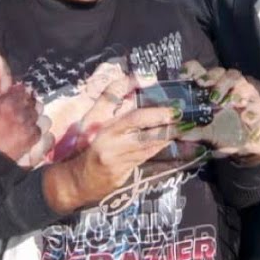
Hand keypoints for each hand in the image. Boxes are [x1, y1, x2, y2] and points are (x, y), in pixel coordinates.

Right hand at [0, 51, 46, 164]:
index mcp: (10, 101)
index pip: (25, 90)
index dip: (21, 97)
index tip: (15, 103)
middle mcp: (23, 112)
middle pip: (36, 103)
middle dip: (29, 108)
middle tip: (18, 117)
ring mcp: (31, 127)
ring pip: (44, 118)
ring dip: (36, 122)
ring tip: (24, 128)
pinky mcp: (36, 141)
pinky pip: (48, 134)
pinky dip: (41, 136)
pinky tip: (30, 138)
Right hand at [42, 100, 180, 214]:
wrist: (76, 180)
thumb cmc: (84, 145)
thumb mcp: (92, 120)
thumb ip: (110, 99)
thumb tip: (132, 79)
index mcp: (104, 130)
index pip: (133, 119)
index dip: (154, 114)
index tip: (171, 110)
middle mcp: (112, 146)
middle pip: (146, 136)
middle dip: (166, 127)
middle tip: (183, 119)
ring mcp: (119, 162)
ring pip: (149, 148)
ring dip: (167, 138)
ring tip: (183, 129)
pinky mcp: (124, 175)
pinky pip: (146, 159)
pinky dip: (159, 150)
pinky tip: (171, 143)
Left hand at [178, 61, 259, 163]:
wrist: (250, 148)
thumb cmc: (226, 136)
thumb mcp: (207, 135)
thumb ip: (193, 132)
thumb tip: (175, 133)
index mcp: (210, 90)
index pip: (200, 71)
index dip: (192, 70)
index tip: (184, 76)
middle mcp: (227, 88)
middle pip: (220, 72)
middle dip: (211, 76)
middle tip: (203, 84)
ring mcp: (244, 94)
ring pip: (237, 79)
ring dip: (228, 87)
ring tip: (222, 102)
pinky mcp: (259, 104)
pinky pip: (255, 99)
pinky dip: (249, 107)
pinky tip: (244, 116)